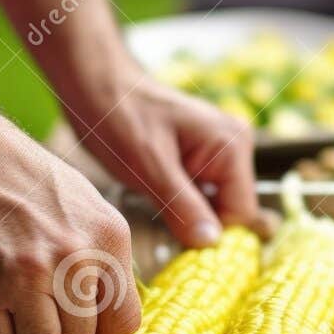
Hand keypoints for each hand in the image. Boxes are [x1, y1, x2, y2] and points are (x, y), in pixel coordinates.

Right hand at [0, 107, 140, 333]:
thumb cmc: (4, 167)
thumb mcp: (76, 198)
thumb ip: (98, 254)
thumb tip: (109, 312)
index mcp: (105, 234)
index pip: (124, 320)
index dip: (101, 333)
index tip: (85, 331)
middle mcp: (73, 259)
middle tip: (35, 308)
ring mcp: (25, 278)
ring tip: (9, 300)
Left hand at [57, 71, 257, 247]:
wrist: (93, 82)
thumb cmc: (118, 117)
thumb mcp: (148, 167)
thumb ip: (182, 207)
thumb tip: (211, 245)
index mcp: (231, 147)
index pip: (240, 215)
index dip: (210, 237)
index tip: (177, 250)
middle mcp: (234, 148)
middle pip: (230, 212)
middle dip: (197, 225)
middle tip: (158, 225)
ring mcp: (219, 152)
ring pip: (213, 207)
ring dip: (185, 217)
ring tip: (152, 204)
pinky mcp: (200, 158)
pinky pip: (200, 195)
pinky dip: (179, 206)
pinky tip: (154, 197)